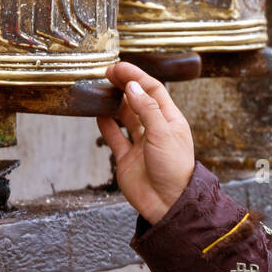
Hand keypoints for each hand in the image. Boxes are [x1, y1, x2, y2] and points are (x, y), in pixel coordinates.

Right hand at [98, 62, 195, 225]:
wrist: (168, 203)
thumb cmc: (174, 169)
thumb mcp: (163, 133)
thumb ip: (147, 109)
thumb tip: (133, 87)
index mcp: (171, 120)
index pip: (154, 90)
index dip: (137, 77)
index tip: (120, 67)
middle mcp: (156, 129)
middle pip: (138, 100)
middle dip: (124, 85)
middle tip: (107, 73)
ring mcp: (141, 143)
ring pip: (125, 117)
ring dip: (114, 102)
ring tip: (101, 88)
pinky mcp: (127, 158)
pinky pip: (115, 137)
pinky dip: (106, 125)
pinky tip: (98, 113)